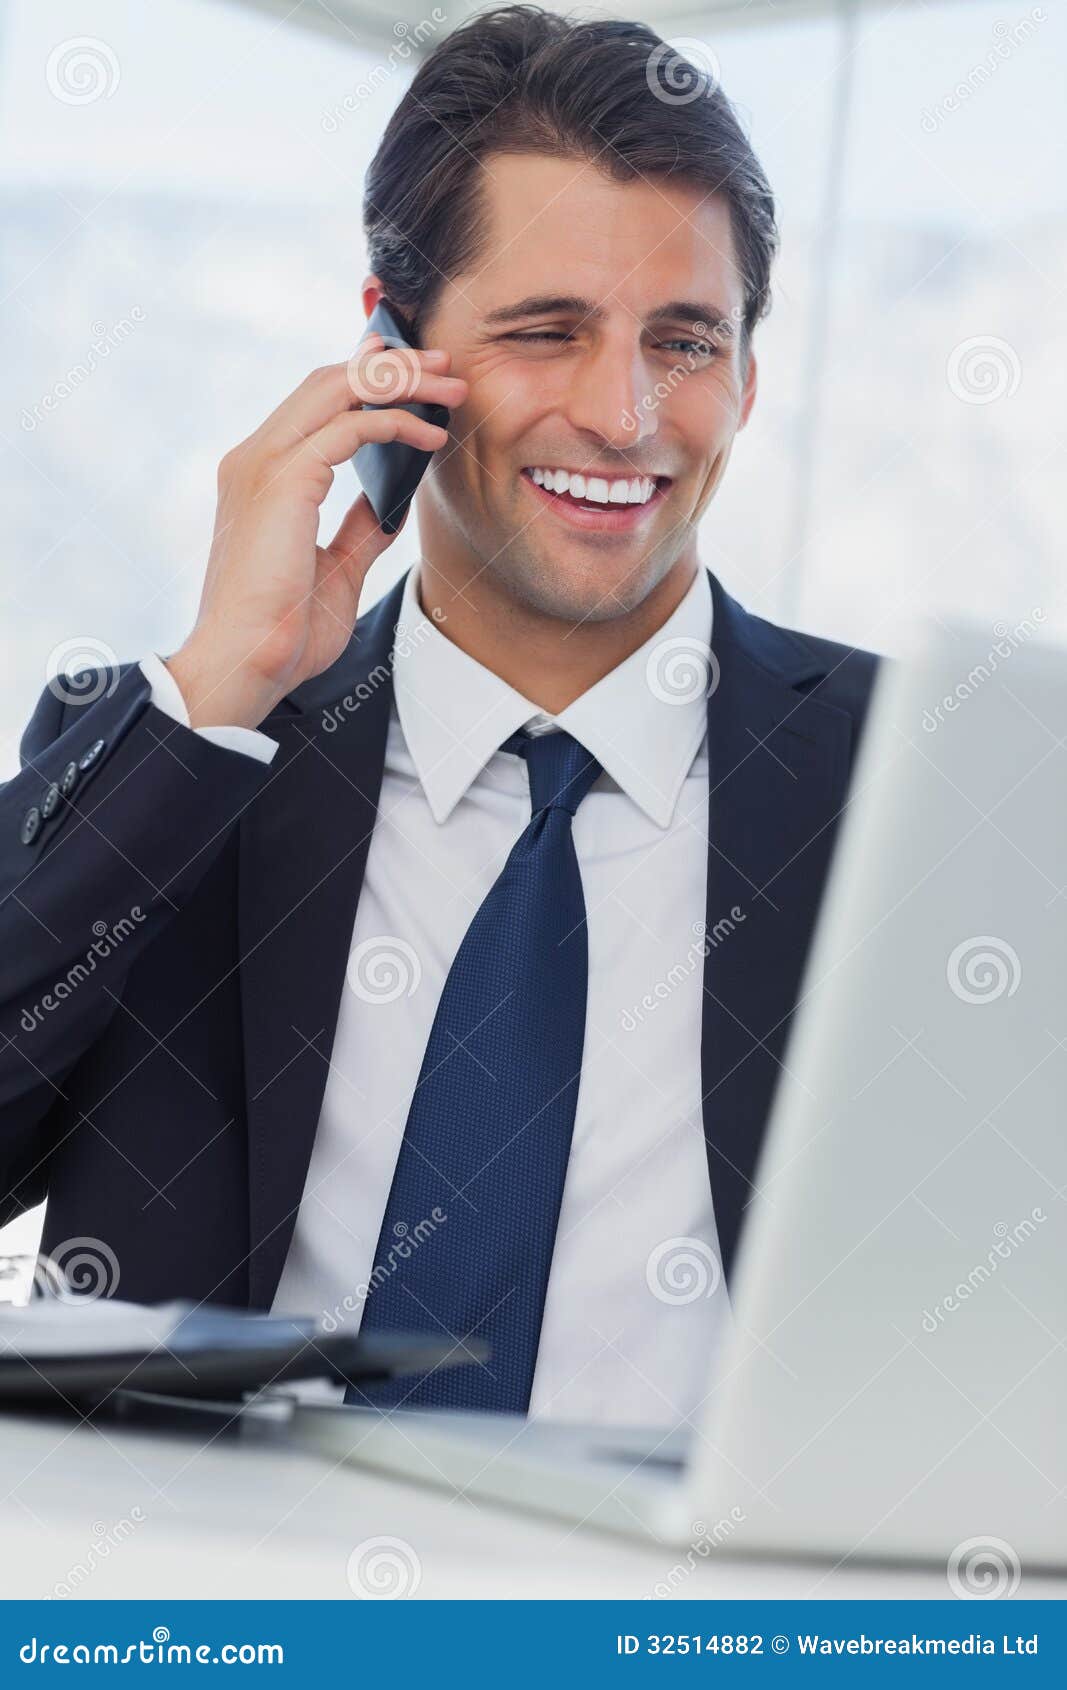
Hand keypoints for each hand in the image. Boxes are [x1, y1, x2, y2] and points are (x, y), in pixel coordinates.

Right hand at [166, 337, 466, 728]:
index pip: (314, 401)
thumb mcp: (336, 571)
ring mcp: (264, 464)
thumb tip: (391, 504)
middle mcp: (255, 457)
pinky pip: (351, 428)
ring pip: (339, 389)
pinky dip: (397, 424)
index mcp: (260, 475)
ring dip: (402, 382)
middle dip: (392, 366)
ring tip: (451, 386)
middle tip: (446, 367)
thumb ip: (359, 529)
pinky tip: (433, 437)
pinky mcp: (283, 480)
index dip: (363, 376)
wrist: (247, 665)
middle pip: (328, 381)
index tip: (412, 371)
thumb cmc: (283, 632)